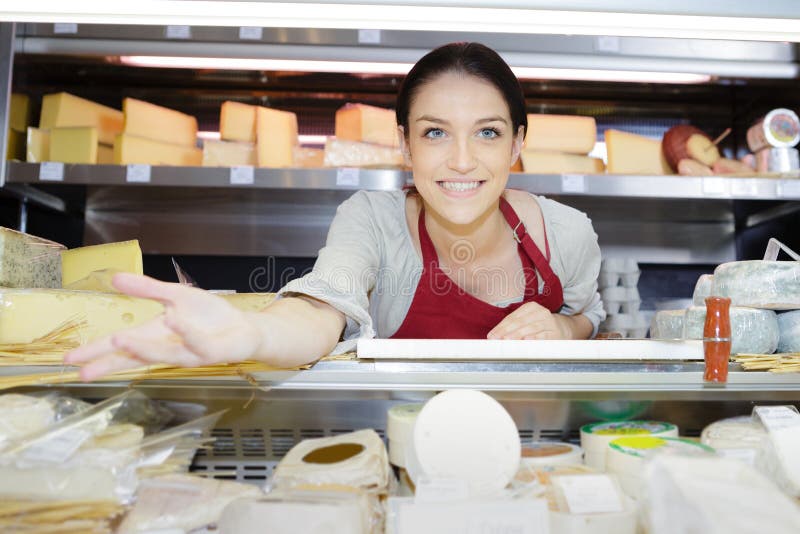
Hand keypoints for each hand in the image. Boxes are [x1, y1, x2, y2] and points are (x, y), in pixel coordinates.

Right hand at [64, 273, 261, 380]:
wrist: (244, 328)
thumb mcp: (175, 296)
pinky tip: (173, 321)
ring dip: (141, 348)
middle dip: (109, 362)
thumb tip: (114, 278)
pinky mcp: (212, 352)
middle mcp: (168, 349)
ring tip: (118, 340)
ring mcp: (190, 353)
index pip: (121, 346)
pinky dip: (185, 332)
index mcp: (155, 336)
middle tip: (83, 370)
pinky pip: (196, 343)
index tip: (70, 361)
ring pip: (162, 355)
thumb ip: (146, 288)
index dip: (96, 352)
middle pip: (134, 358)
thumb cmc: (209, 317)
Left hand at [487, 301, 569, 339]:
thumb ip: (511, 327)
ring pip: (530, 328)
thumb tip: (494, 336)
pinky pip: (543, 335)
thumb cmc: (539, 326)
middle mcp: (540, 312)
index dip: (500, 327)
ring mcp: (548, 322)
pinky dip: (534, 338)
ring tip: (507, 340)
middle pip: (520, 322)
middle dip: (506, 331)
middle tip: (497, 339)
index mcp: (530, 307)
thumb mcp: (526, 322)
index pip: (512, 318)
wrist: (562, 329)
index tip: (491, 336)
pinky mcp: (555, 332)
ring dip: (517, 335)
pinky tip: (526, 340)